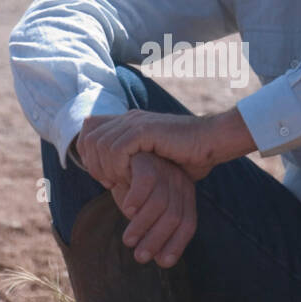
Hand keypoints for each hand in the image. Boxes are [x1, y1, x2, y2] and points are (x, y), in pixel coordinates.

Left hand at [76, 110, 240, 188]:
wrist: (212, 142)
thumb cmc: (190, 156)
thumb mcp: (156, 159)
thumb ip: (135, 162)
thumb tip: (118, 179)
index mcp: (129, 121)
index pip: (89, 130)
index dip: (88, 154)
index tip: (103, 176)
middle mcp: (129, 118)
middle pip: (89, 136)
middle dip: (93, 163)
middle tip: (109, 183)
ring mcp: (136, 122)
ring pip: (100, 144)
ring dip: (105, 168)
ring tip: (118, 183)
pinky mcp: (144, 130)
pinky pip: (116, 150)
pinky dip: (117, 167)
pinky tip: (128, 178)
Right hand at [107, 152, 196, 268]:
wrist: (118, 156)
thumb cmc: (132, 189)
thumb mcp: (143, 212)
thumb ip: (153, 230)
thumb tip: (162, 260)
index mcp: (184, 195)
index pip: (188, 224)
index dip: (177, 244)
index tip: (164, 262)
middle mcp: (179, 182)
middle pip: (174, 216)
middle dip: (156, 240)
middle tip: (140, 257)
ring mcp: (164, 169)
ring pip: (159, 203)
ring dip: (142, 226)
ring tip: (128, 240)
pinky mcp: (147, 159)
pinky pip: (146, 182)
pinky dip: (137, 199)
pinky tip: (127, 210)